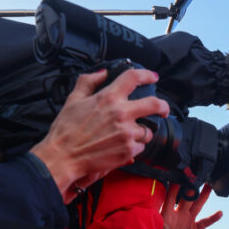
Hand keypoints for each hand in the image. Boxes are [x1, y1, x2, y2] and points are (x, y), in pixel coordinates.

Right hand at [30, 68, 169, 202]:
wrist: (64, 156)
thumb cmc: (66, 130)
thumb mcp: (74, 99)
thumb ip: (89, 82)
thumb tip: (102, 73)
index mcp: (108, 98)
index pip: (133, 78)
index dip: (146, 74)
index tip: (152, 77)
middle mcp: (121, 114)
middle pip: (154, 104)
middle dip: (163, 106)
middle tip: (163, 110)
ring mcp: (127, 133)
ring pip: (148, 131)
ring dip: (142, 132)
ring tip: (127, 135)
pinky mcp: (129, 150)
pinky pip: (141, 147)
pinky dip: (134, 147)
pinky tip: (121, 146)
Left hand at [161, 183, 222, 228]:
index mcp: (166, 216)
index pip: (170, 198)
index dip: (174, 188)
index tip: (179, 179)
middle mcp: (177, 216)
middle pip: (186, 199)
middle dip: (192, 188)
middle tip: (196, 177)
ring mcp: (186, 221)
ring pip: (196, 206)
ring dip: (203, 197)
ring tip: (209, 186)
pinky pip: (204, 223)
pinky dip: (212, 218)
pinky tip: (219, 213)